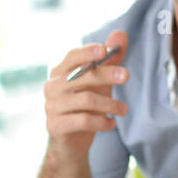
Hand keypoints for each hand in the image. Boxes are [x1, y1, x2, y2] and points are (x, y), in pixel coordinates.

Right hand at [44, 33, 128, 159]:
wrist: (71, 142)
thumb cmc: (87, 106)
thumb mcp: (101, 82)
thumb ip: (110, 60)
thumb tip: (121, 34)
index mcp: (61, 72)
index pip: (72, 56)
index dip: (88, 52)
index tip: (105, 51)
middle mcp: (52, 87)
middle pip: (81, 76)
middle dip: (106, 74)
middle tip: (126, 75)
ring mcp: (51, 106)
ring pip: (85, 99)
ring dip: (109, 104)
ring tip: (124, 109)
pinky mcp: (55, 125)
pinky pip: (82, 120)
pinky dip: (100, 121)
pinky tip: (111, 124)